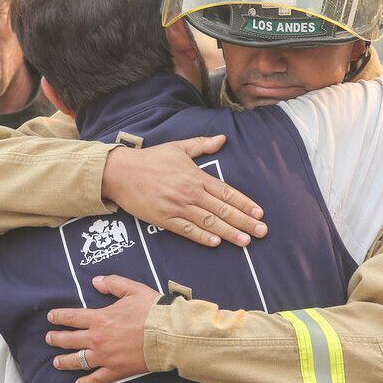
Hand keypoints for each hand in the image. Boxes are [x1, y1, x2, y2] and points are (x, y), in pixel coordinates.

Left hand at [47, 275, 157, 382]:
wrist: (168, 333)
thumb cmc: (152, 310)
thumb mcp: (133, 289)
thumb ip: (113, 284)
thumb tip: (96, 281)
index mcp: (100, 318)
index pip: (72, 317)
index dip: (59, 316)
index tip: (50, 317)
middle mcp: (97, 339)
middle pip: (70, 340)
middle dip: (56, 339)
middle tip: (49, 339)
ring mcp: (105, 357)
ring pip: (78, 360)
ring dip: (65, 361)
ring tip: (56, 362)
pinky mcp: (116, 370)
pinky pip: (96, 379)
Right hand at [103, 136, 266, 247]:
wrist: (120, 172)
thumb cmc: (150, 159)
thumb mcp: (178, 147)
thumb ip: (202, 145)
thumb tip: (223, 139)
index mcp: (196, 176)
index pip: (226, 192)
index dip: (245, 203)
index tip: (259, 213)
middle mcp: (190, 193)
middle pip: (222, 210)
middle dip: (245, 222)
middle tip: (262, 231)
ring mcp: (177, 207)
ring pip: (208, 222)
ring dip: (229, 233)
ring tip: (246, 242)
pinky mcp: (163, 219)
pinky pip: (186, 230)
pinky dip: (202, 237)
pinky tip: (216, 243)